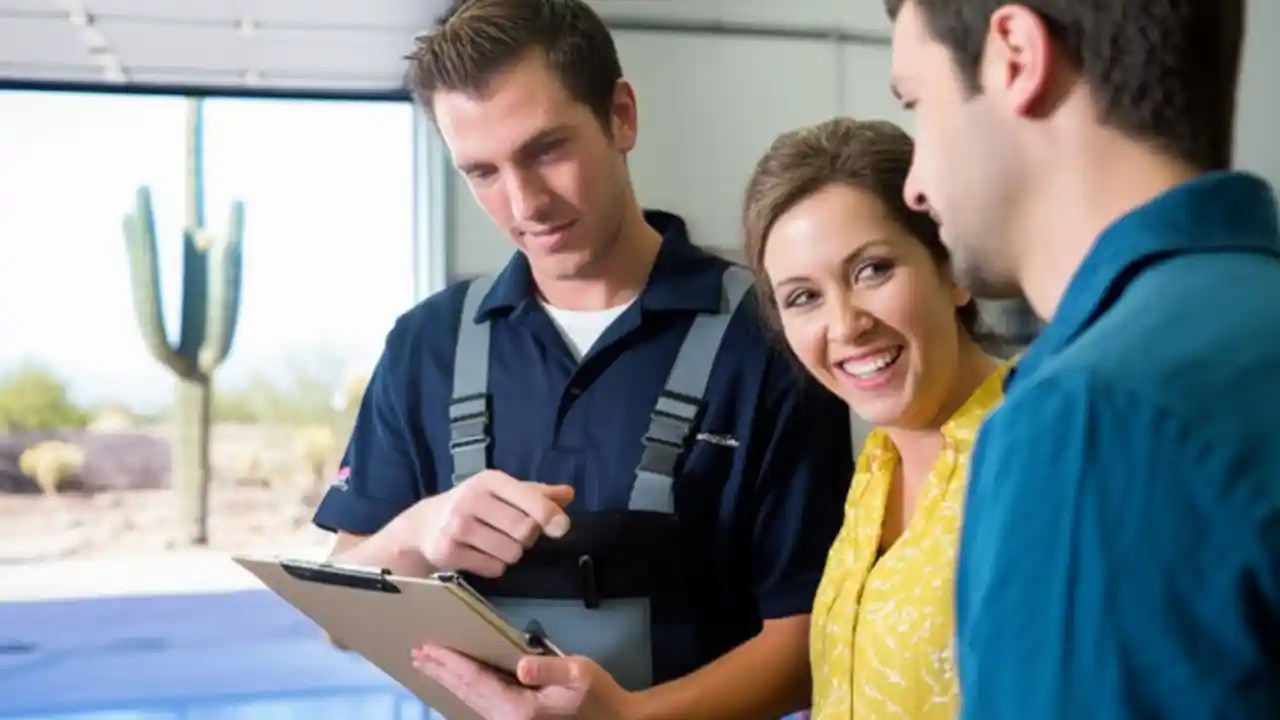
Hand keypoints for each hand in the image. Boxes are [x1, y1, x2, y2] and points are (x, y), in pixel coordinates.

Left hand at [411, 644, 638, 719]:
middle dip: (441, 670)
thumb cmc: (596, 696)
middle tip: (416, 653)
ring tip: (428, 663)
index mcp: (519, 708)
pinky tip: (457, 680)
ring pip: (469, 698)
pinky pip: (479, 701)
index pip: (475, 680)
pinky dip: (463, 687)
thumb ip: (548, 670)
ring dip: (448, 679)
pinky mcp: (514, 719)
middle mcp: (507, 719)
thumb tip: (520, 665)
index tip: (428, 647)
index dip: (450, 662)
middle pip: (465, 691)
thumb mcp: (579, 675)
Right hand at [414, 470, 573, 577]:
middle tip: (512, 533)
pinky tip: (479, 554)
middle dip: (526, 537)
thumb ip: (537, 494)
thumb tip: (568, 493)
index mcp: (490, 480)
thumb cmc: (474, 505)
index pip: (529, 499)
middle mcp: (472, 499)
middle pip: (524, 530)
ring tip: (493, 543)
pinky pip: (493, 568)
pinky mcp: (448, 551)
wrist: (424, 526)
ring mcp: (458, 526)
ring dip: (510, 553)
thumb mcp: (502, 492)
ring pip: (511, 553)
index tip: (561, 527)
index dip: (549, 514)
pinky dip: (493, 566)